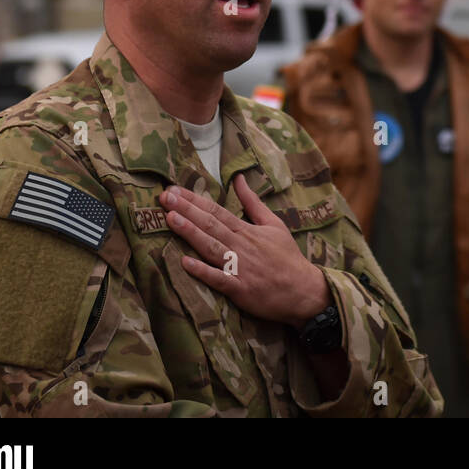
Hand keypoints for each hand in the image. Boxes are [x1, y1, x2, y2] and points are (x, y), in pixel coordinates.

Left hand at [160, 174, 329, 326]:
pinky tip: (185, 262)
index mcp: (248, 230)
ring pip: (211, 247)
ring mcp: (240, 267)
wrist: (304, 290)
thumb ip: (253, 202)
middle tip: (165, 196)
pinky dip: (203, 271)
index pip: (217, 211)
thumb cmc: (287, 257)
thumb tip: (239, 178)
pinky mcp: (240, 289)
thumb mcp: (274, 224)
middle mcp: (241, 246)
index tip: (175, 189)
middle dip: (186, 210)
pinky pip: (219, 279)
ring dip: (191, 233)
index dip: (195, 200)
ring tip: (170, 219)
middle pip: (210, 225)